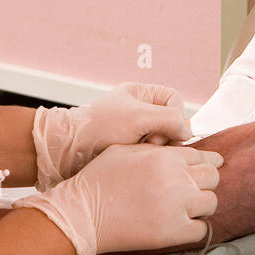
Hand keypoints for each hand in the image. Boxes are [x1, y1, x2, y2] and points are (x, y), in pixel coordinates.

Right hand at [15, 143, 222, 254]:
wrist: (81, 213)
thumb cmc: (98, 180)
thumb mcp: (126, 150)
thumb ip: (156, 148)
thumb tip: (179, 144)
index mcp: (165, 156)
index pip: (203, 156)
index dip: (208, 162)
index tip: (212, 166)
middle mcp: (176, 179)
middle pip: (213, 177)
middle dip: (204, 182)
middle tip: (192, 189)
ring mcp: (176, 206)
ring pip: (211, 202)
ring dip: (201, 205)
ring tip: (186, 208)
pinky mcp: (172, 232)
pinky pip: (201, 229)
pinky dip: (193, 227)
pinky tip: (180, 225)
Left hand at [32, 83, 193, 189]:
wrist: (66, 151)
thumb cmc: (98, 128)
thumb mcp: (138, 117)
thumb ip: (169, 119)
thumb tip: (188, 132)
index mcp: (141, 94)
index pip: (175, 101)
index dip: (176, 116)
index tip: (162, 130)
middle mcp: (139, 110)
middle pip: (171, 123)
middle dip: (164, 135)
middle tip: (150, 143)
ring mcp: (134, 130)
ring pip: (163, 141)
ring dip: (155, 149)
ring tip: (139, 153)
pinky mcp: (129, 150)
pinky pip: (150, 154)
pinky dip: (146, 158)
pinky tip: (134, 161)